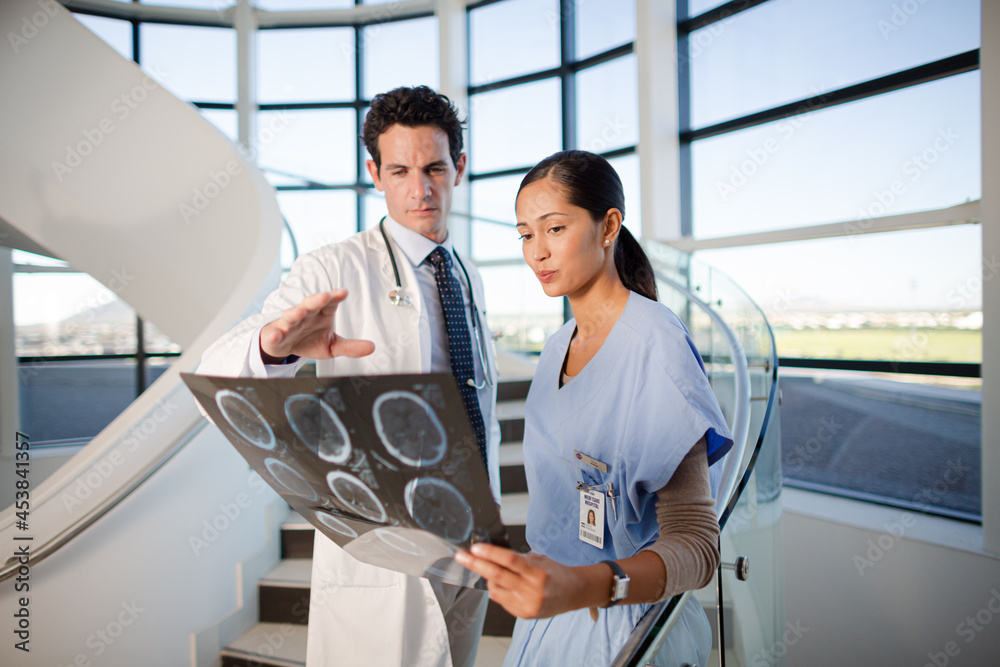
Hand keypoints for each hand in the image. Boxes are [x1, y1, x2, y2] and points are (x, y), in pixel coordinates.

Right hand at [260, 289, 374, 361]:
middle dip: (316, 299)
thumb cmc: (309, 340)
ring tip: (299, 313)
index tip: (344, 293)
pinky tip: (275, 336)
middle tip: (324, 296)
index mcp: (321, 314)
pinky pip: (274, 334)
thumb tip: (372, 347)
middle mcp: (305, 315)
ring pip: (291, 316)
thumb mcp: (332, 345)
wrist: (285, 346)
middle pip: (310, 304)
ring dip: (294, 313)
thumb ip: (350, 346)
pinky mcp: (275, 335)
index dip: (335, 297)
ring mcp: (289, 324)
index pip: (329, 303)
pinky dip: (274, 335)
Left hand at [455, 543, 584, 618]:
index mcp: (538, 573)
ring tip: (491, 570)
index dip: (491, 554)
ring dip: (488, 578)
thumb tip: (490, 556)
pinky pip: (501, 601)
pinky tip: (504, 585)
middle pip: (498, 576)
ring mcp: (527, 605)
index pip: (510, 561)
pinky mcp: (523, 615)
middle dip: (476, 565)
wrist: (573, 594)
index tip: (475, 548)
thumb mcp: (539, 560)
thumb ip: (517, 561)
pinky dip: (497, 590)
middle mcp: (532, 591)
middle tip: (461, 556)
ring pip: (495, 590)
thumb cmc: (555, 573)